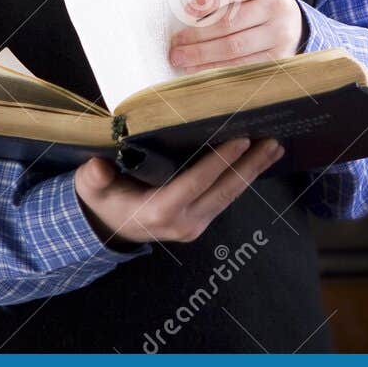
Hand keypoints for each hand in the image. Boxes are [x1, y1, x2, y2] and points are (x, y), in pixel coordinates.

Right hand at [74, 136, 283, 246]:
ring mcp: (195, 225)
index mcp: (159, 212)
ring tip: (275, 147)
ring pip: (230, 196)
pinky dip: (243, 178)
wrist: (108, 227)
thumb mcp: (92, 188)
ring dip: (253, 171)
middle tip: (272, 141)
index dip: (220, 161)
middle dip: (250, 165)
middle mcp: (183, 222)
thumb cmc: (103, 200)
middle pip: (223, 191)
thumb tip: (97, 166)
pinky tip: (258, 160)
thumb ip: (94, 178)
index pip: (196, 183)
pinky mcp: (201, 221)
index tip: (242, 140)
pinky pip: (225, 198)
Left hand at [168, 0, 304, 71]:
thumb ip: (224, 2)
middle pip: (230, 24)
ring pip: (234, 48)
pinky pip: (242, 66)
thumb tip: (187, 20)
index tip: (187, 11)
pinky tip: (200, 70)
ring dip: (203, 56)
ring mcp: (281, 35)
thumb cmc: (260, 9)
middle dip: (197, 36)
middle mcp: (278, 9)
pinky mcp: (280, 59)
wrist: (295, 26)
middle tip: (176, 44)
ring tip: (182, 58)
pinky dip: (217, 69)